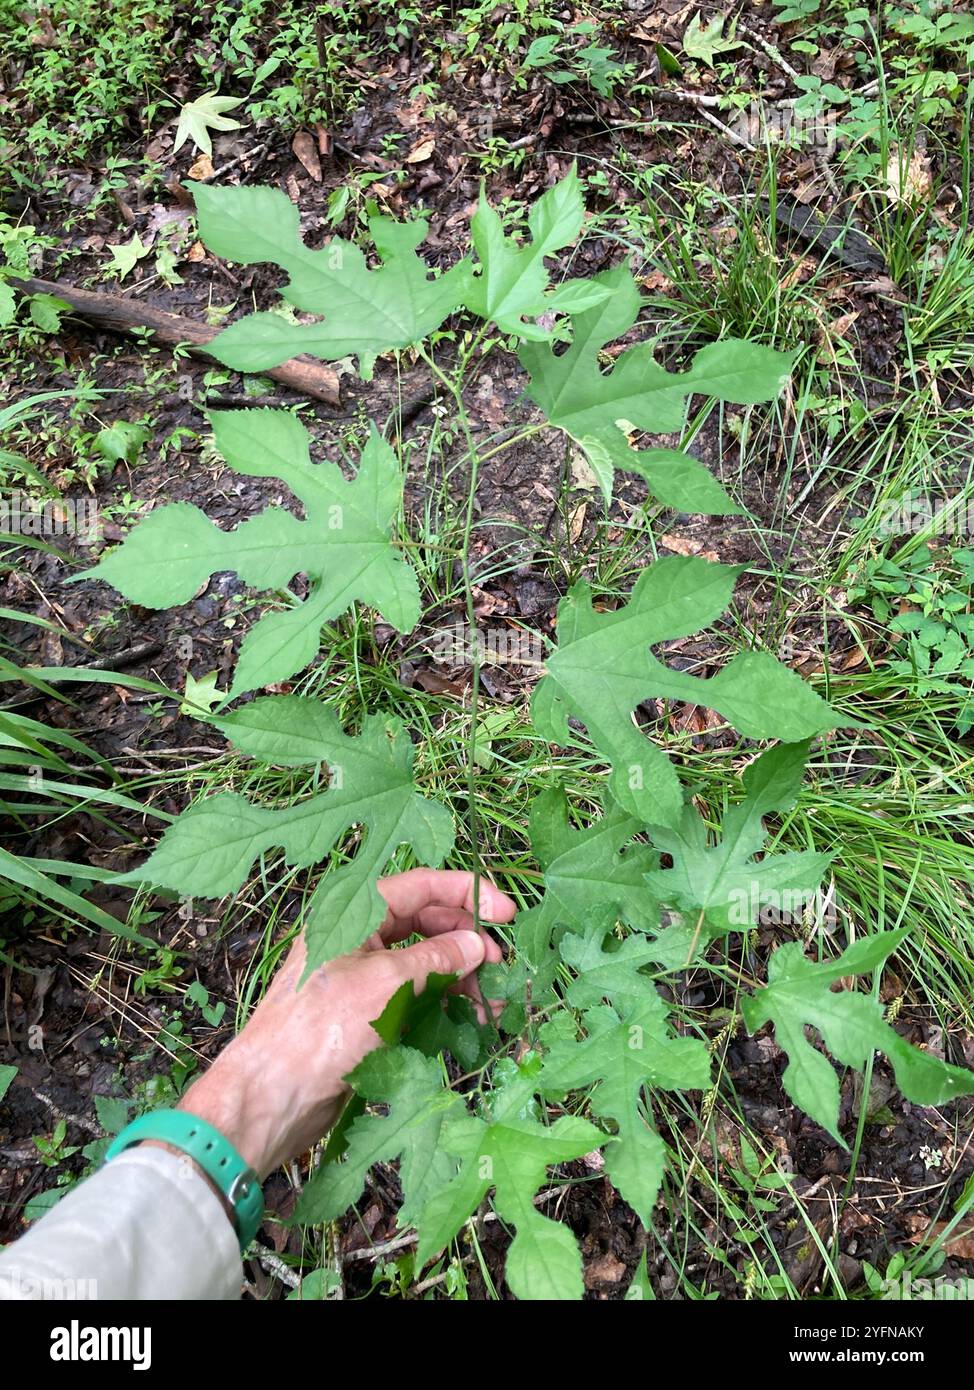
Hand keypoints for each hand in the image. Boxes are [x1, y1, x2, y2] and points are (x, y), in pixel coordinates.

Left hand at [174, 869, 513, 1178]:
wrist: (272, 1096)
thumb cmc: (320, 1030)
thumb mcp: (387, 985)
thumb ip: (436, 958)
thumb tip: (477, 944)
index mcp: (353, 913)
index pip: (421, 886)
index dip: (468, 894)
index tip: (507, 914)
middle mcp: (358, 937)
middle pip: (426, 923)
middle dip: (467, 940)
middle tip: (500, 966)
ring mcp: (362, 975)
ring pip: (423, 961)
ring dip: (460, 976)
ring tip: (492, 1000)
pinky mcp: (366, 1012)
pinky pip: (413, 994)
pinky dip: (443, 1001)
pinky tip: (470, 1017)